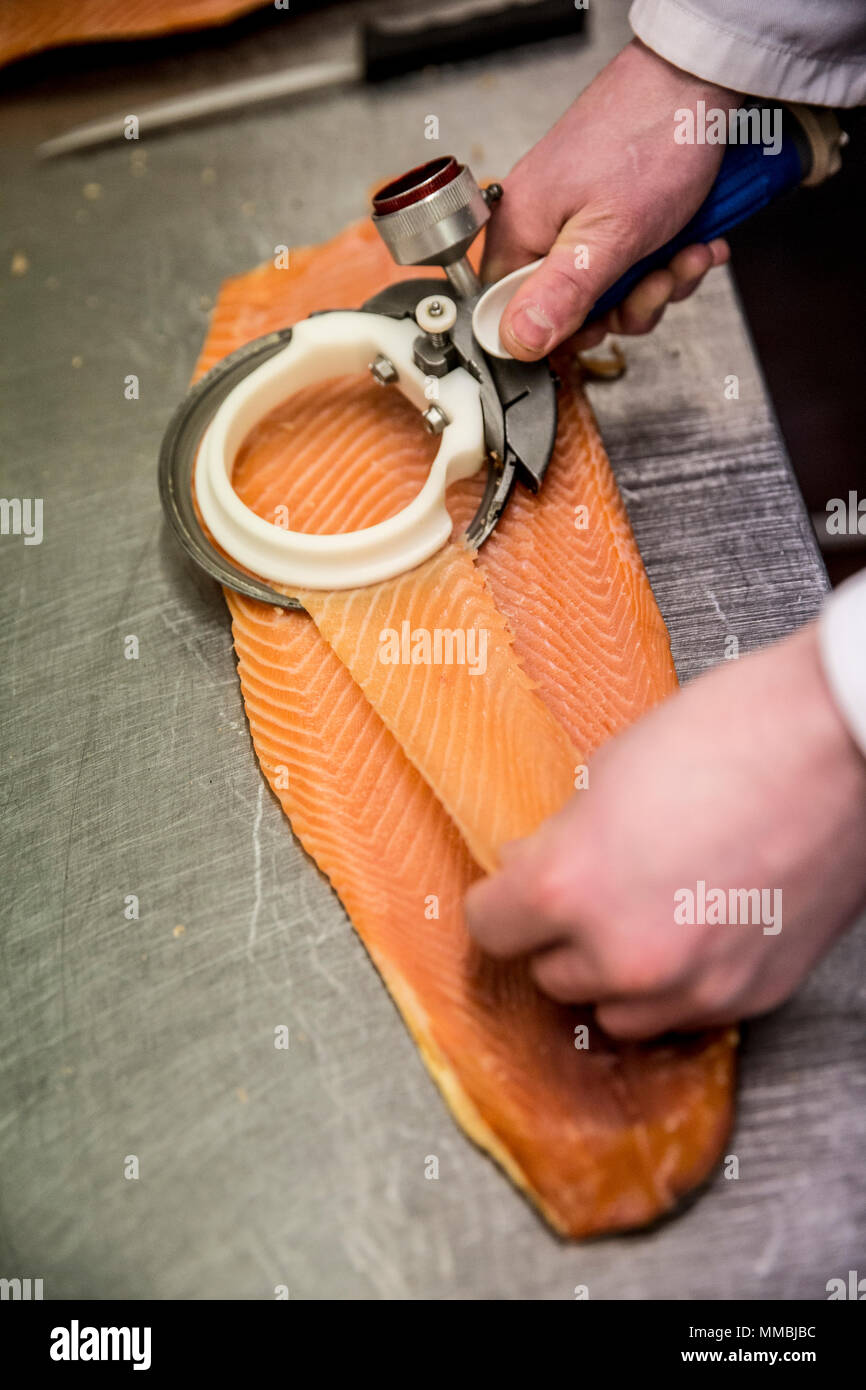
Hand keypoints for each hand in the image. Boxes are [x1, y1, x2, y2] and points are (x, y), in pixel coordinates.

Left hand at [465, 625, 865, 1037]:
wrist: (843, 740)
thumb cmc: (732, 732)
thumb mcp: (608, 771)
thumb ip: (561, 838)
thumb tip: (530, 868)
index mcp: (571, 887)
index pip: (489, 928)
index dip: (500, 898)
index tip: (512, 887)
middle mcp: (625, 955)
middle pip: (549, 976)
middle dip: (557, 934)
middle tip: (586, 890)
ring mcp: (694, 985)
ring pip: (615, 1013)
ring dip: (613, 972)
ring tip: (641, 912)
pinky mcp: (752, 995)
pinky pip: (684, 1013)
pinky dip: (677, 982)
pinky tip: (696, 923)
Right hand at [481, 39, 733, 359]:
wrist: (698, 79)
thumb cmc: (651, 137)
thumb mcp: (609, 235)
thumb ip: (562, 294)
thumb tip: (516, 341)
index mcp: (519, 232)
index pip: (509, 315)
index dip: (556, 335)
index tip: (597, 326)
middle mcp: (541, 229)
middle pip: (567, 312)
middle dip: (623, 308)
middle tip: (653, 282)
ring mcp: (578, 223)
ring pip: (608, 295)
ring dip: (655, 286)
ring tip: (686, 254)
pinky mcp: (612, 218)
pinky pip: (631, 269)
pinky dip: (667, 263)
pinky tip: (693, 243)